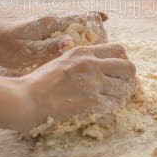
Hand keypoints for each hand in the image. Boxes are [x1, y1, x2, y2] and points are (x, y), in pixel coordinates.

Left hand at [0, 12, 107, 70]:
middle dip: (97, 34)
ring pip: (74, 33)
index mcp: (52, 23)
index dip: (97, 22)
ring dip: (87, 41)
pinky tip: (78, 59)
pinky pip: (65, 40)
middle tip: (110, 51)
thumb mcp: (25, 48)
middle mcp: (53, 23)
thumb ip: (48, 46)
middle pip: (82, 26)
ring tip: (100, 57)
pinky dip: (75, 46)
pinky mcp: (42, 37)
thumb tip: (70, 43)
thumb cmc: (3, 42)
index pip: (82, 19)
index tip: (109, 28)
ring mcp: (48, 30)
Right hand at [20, 43, 135, 130]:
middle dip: (129, 79)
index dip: (122, 60)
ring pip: (124, 88)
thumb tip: (100, 65)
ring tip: (114, 99)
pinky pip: (113, 104)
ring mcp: (91, 83)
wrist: (28, 98)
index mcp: (84, 51)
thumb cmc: (42, 81)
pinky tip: (105, 108)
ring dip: (122, 95)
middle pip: (128, 68)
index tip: (118, 71)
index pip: (119, 49)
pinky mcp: (90, 101)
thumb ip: (82, 59)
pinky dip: (112, 107)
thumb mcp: (63, 60)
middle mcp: (91, 64)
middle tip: (122, 86)